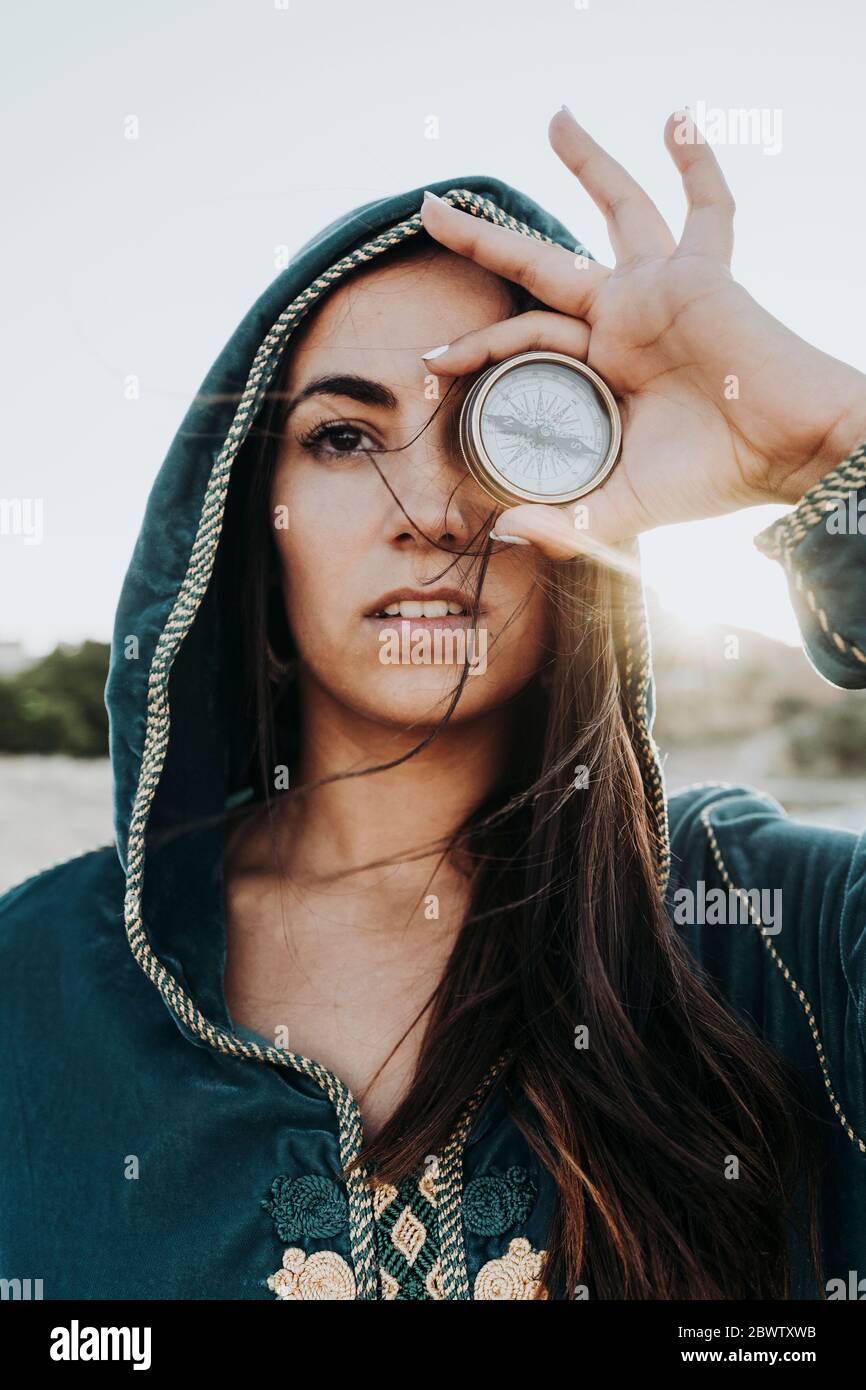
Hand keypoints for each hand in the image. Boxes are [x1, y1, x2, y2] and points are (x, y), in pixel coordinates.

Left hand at [420, 108, 865, 556]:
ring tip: (557, 118)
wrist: (784, 456)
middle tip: (428, 208)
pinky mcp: (701, 275)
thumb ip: (568, 521)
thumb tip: (503, 537)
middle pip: (539, 264)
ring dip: (590, 164)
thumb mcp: (624, 503)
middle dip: (482, 240)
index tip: (433, 363)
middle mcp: (622, 319)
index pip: (522, 337)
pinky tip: (680, 119)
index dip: (476, 347)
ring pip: (616, 213)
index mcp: (598, 366)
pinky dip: (699, 164)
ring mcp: (661, 290)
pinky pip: (707, 208)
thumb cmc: (711, 477)